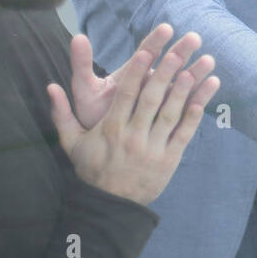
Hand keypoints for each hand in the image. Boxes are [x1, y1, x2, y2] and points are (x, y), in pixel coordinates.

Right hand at [47, 24, 220, 204]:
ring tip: (197, 68)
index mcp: (110, 128)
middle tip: (178, 51)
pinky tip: (206, 94)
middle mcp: (132, 136)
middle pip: (151, 99)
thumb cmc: (91, 169)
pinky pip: (185, 132)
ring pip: (171, 113)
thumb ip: (61, 114)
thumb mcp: (71, 143)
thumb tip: (50, 87)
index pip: (125, 95)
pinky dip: (196, 113)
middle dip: (165, 73)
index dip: (137, 73)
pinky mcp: (169, 158)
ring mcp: (153, 147)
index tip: (147, 52)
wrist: (109, 206)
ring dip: (185, 89)